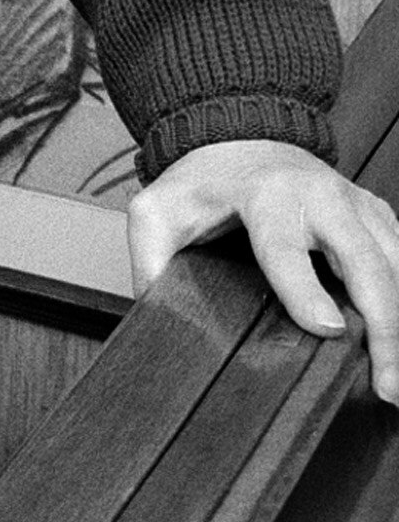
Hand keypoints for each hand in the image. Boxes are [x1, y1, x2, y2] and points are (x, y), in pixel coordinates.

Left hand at [128, 140, 398, 401]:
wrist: (239, 137)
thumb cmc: (203, 182)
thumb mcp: (156, 212)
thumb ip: (148, 260)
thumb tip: (152, 318)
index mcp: (265, 198)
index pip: (286, 249)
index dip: (305, 291)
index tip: (327, 330)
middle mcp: (322, 198)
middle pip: (365, 263)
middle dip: (383, 325)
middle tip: (386, 384)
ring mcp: (356, 205)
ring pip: (396, 264)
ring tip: (397, 380)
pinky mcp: (376, 216)